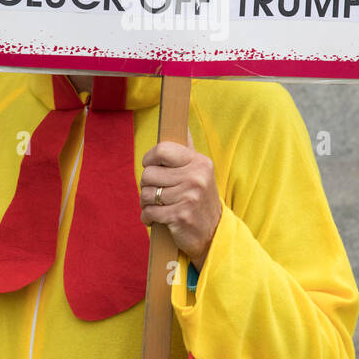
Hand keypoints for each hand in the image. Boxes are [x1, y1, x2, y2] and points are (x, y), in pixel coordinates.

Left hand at [140, 133, 221, 269]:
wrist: (212, 234)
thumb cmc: (199, 199)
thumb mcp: (199, 172)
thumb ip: (187, 150)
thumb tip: (182, 125)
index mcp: (199, 162)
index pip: (162, 150)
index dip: (150, 159)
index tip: (151, 166)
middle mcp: (196, 177)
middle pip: (148, 174)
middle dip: (146, 186)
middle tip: (156, 192)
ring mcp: (189, 197)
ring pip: (146, 194)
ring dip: (146, 203)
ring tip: (157, 206)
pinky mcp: (180, 216)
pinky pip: (149, 212)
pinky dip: (148, 218)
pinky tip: (155, 219)